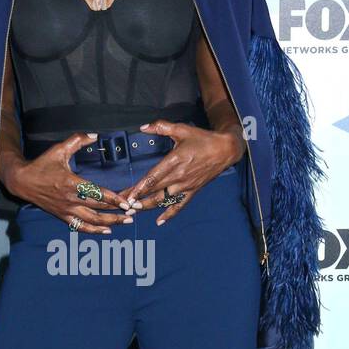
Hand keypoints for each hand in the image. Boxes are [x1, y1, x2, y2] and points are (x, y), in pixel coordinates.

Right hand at [5, 132, 136, 233]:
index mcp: (71, 183)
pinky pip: (80, 226)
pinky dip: (94, 230)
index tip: (127, 202)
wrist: (22, 181)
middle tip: (134, 210)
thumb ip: (77, 140)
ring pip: (92, 220)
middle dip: (118, 211)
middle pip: (99, 209)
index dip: (113, 199)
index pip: (97, 193)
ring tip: (126, 221)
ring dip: (111, 222)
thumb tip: (94, 135)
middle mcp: (70, 199)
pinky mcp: (62, 216)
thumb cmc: (41, 164)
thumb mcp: (58, 149)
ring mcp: (66, 210)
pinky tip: (107, 230)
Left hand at [116, 121, 245, 224]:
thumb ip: (161, 127)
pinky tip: (159, 222)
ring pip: (164, 200)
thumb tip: (143, 127)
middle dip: (137, 199)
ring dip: (148, 207)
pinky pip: (180, 205)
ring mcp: (186, 186)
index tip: (128, 195)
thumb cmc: (203, 139)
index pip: (153, 178)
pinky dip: (169, 214)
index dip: (139, 188)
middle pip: (154, 191)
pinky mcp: (192, 191)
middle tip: (122, 205)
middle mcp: (179, 176)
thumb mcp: (182, 129)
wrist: (225, 150)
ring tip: (134, 211)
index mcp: (174, 161)